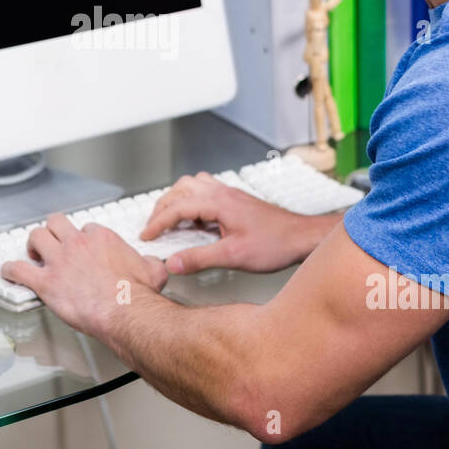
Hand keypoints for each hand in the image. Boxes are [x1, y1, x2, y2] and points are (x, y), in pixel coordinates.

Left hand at [0, 213, 168, 336]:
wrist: (125, 312)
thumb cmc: (137, 295)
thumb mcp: (153, 270)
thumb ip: (150, 263)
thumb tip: (153, 265)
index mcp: (101, 239)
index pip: (86, 228)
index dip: (83, 239)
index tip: (83, 249)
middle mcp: (77, 244)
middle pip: (56, 223)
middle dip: (53, 231)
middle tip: (52, 242)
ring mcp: (60, 262)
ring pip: (35, 237)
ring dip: (32, 245)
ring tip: (33, 254)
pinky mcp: (46, 283)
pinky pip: (18, 270)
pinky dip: (10, 271)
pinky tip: (8, 273)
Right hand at [138, 172, 339, 274]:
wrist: (302, 237)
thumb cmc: (276, 243)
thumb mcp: (233, 255)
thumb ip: (200, 259)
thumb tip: (173, 263)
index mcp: (218, 203)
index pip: (176, 207)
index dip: (157, 222)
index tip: (146, 236)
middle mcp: (223, 193)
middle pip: (181, 189)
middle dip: (163, 206)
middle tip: (154, 226)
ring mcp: (231, 194)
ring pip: (193, 185)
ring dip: (178, 200)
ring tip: (171, 220)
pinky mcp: (237, 200)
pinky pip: (207, 191)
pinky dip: (193, 201)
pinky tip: (197, 220)